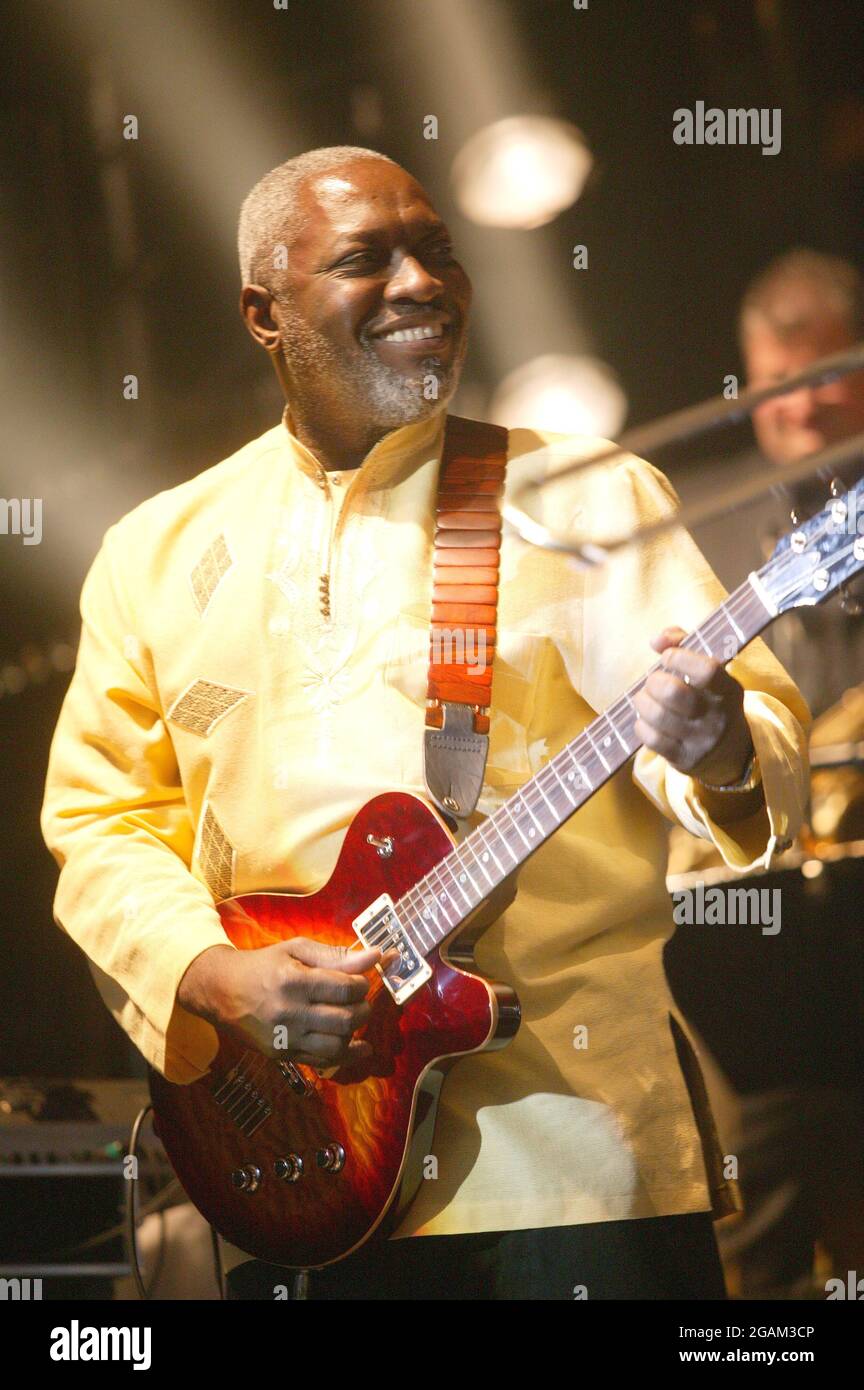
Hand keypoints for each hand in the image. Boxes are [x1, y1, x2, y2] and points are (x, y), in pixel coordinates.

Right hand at [178, 937, 391, 1066]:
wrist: (220, 992)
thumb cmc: (262, 966)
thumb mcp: (295, 950)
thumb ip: (335, 955)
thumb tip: (375, 956)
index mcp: (294, 981)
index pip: (344, 988)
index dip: (362, 984)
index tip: (361, 981)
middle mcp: (290, 1013)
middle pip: (345, 1019)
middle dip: (363, 1009)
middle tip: (360, 1000)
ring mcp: (285, 1038)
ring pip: (337, 1045)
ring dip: (354, 1033)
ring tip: (352, 1019)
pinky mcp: (282, 1055)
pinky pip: (322, 1062)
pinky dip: (346, 1055)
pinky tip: (358, 1047)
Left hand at [632, 626, 753, 785]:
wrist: (731, 753)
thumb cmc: (710, 700)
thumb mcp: (709, 671)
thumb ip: (684, 644)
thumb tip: (656, 640)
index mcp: (727, 690)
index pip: (707, 670)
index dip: (679, 657)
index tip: (666, 657)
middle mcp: (717, 717)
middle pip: (674, 693)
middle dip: (654, 682)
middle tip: (653, 682)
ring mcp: (701, 741)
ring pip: (657, 716)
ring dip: (642, 702)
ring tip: (645, 699)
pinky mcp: (684, 759)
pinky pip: (651, 739)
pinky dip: (641, 725)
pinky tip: (647, 720)